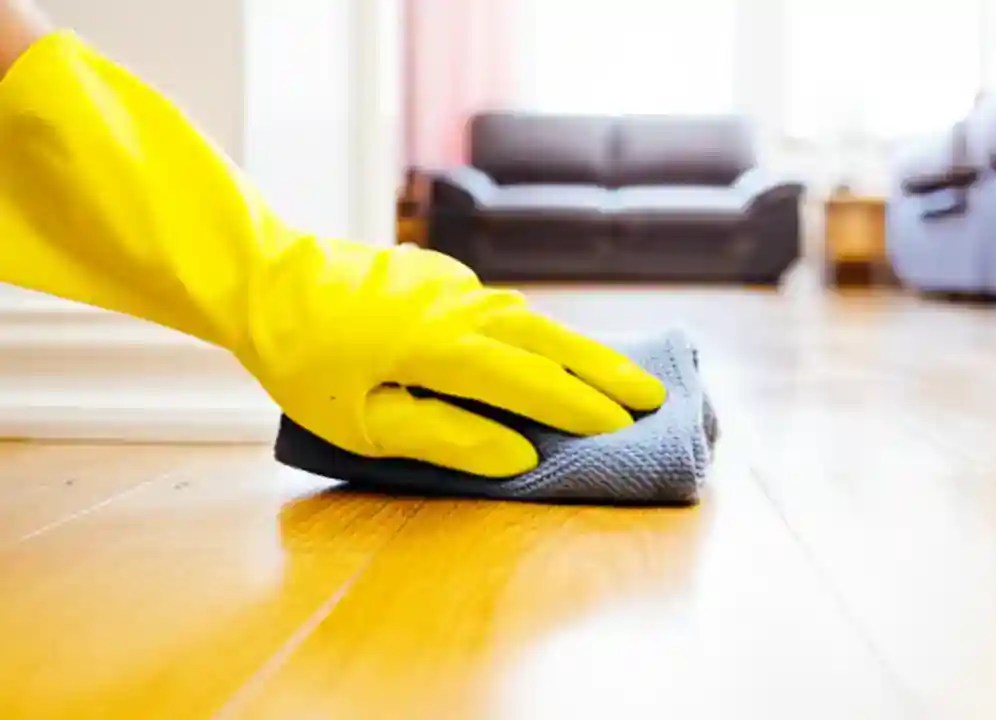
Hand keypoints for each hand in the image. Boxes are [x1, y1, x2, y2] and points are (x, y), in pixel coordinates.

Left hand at [241, 237, 665, 476]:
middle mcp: (464, 307)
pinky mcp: (445, 273)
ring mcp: (457, 284)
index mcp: (444, 347)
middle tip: (655, 395)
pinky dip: (537, 333)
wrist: (269, 279)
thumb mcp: (364, 423)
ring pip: (533, 319)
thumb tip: (521, 458)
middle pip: (552, 341)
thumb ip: (446, 439)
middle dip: (606, 371)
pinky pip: (504, 308)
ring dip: (580, 349)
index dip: (581, 407)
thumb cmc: (308, 365)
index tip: (624, 426)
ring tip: (619, 377)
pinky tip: (548, 352)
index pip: (532, 383)